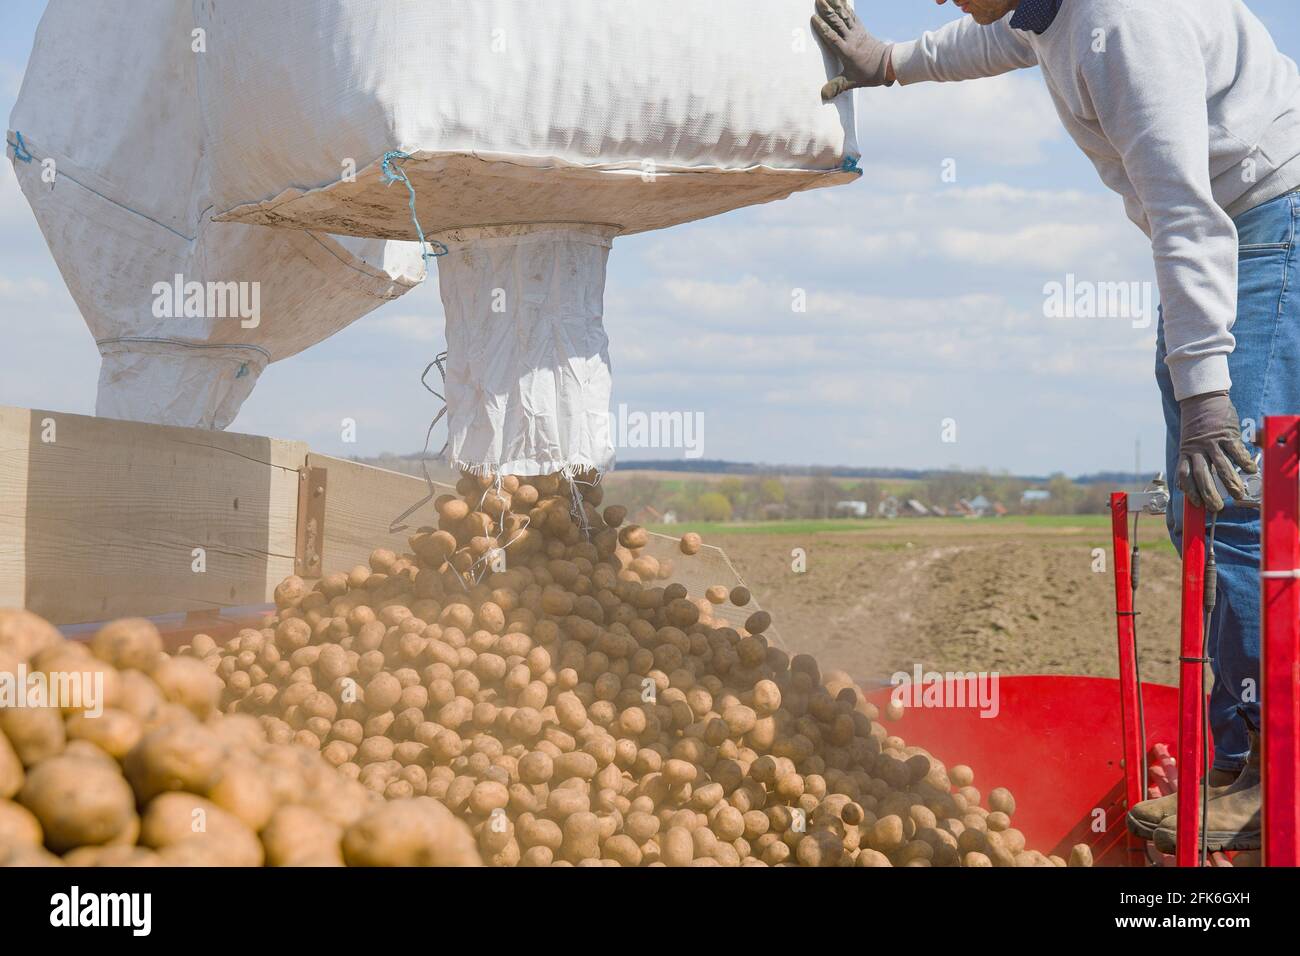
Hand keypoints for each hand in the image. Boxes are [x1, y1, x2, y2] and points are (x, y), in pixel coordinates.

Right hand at [812, 0, 893, 100]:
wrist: (888, 64)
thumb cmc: (869, 74)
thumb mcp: (852, 82)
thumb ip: (837, 87)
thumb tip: (823, 95)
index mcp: (847, 51)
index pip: (832, 37)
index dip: (823, 27)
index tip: (814, 18)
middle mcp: (851, 39)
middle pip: (838, 22)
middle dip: (827, 10)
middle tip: (818, 0)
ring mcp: (857, 32)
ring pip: (844, 16)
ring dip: (835, 5)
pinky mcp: (861, 29)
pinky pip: (852, 16)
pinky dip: (846, 7)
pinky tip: (841, 1)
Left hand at [1176, 391, 1255, 511]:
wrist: (1202, 398)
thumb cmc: (1196, 424)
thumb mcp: (1187, 443)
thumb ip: (1190, 461)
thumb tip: (1187, 485)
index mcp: (1186, 452)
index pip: (1184, 475)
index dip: (1190, 491)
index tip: (1197, 503)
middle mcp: (1197, 448)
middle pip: (1202, 475)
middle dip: (1209, 494)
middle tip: (1217, 507)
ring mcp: (1212, 441)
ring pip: (1221, 466)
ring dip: (1230, 483)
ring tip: (1238, 494)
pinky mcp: (1226, 434)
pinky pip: (1236, 451)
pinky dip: (1244, 462)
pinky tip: (1251, 471)